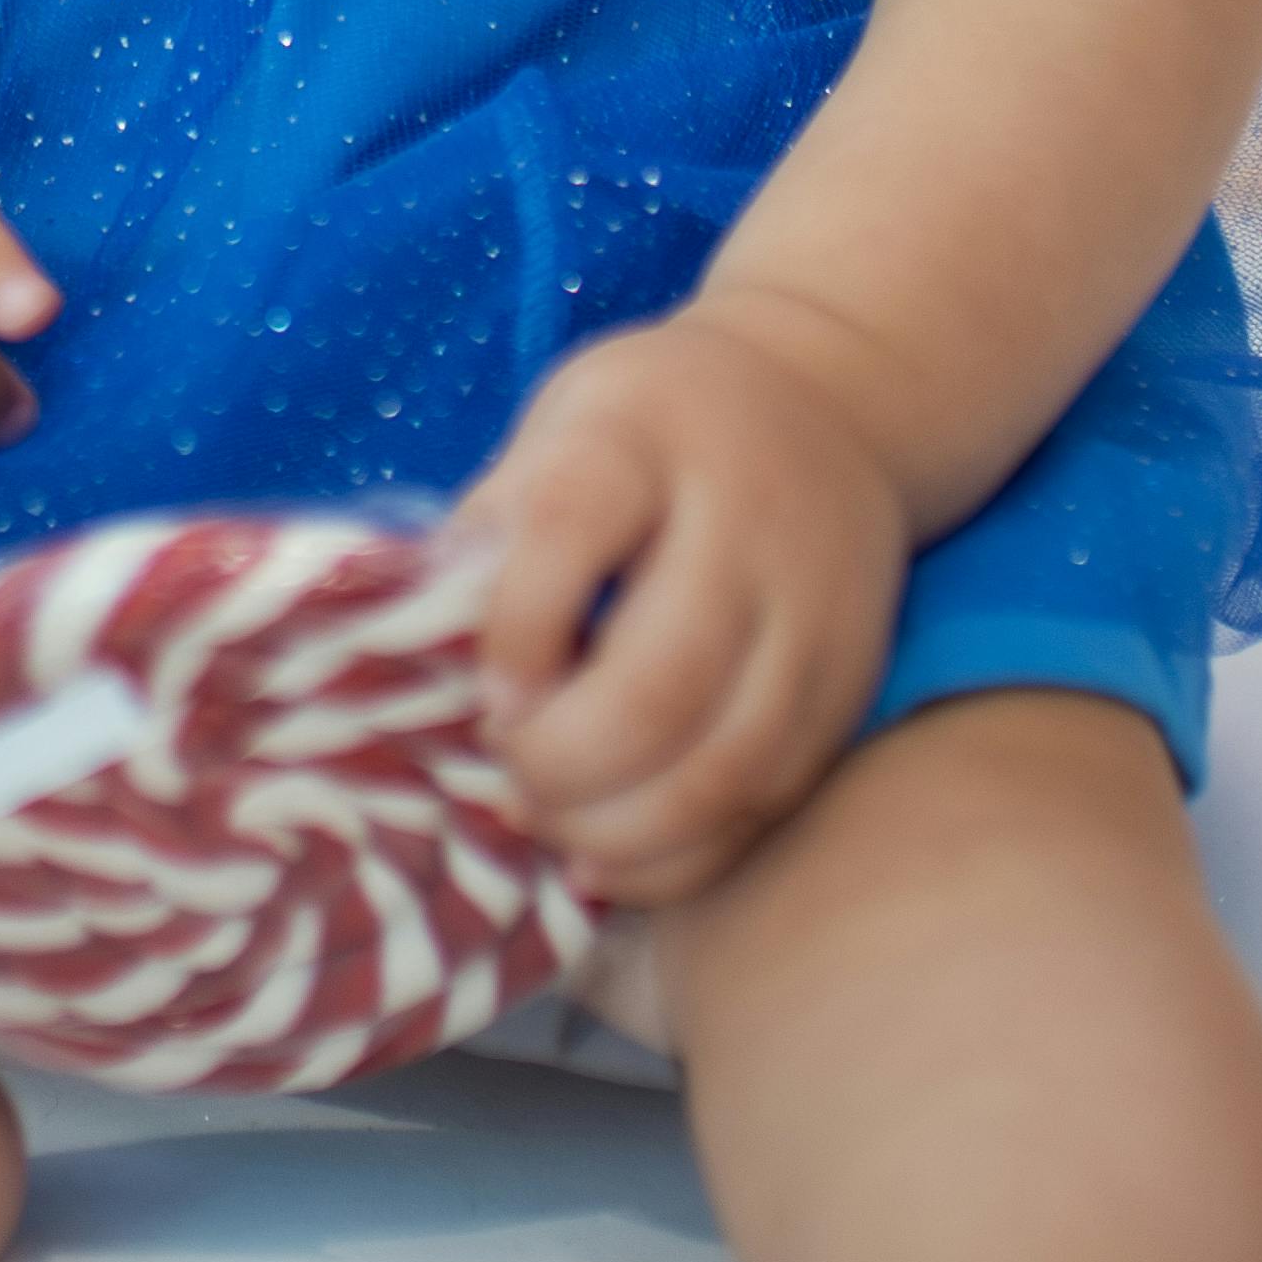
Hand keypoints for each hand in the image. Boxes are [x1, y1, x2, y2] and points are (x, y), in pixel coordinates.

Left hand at [457, 303, 911, 912]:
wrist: (825, 404)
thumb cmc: (647, 437)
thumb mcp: (557, 432)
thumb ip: (489, 532)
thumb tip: (412, 662)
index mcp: (643, 437)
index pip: (567, 529)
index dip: (512, 634)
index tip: (482, 698)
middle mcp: (746, 521)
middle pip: (661, 680)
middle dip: (562, 761)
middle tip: (508, 772)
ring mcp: (814, 611)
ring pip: (727, 765)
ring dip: (620, 828)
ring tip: (551, 824)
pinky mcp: (848, 686)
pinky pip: (768, 801)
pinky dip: (681, 855)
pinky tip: (612, 856)